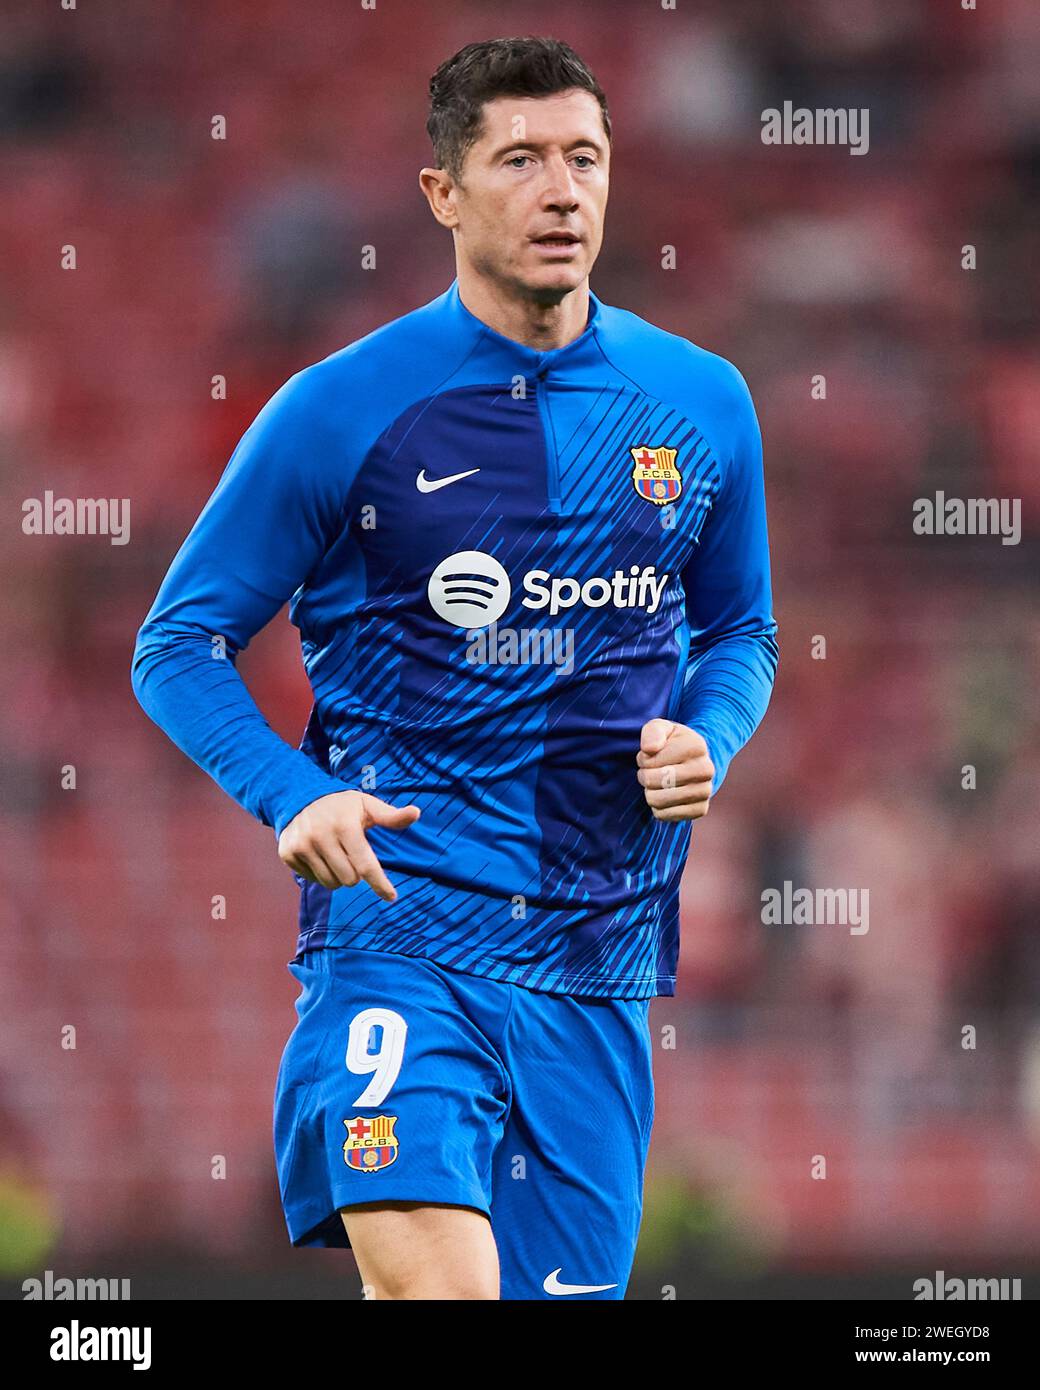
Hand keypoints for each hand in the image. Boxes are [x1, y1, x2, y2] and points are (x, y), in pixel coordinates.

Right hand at [277, 790, 420, 901]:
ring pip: (330, 883)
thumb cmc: (341, 805)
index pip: (366, 865)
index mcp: (344, 826)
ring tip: (336, 855)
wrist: (298, 796)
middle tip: (352, 855)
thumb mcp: (366, 805)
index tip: (391, 897)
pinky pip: (312, 879)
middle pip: (349, 879)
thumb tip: (416, 813)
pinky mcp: (288, 854)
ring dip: (338, 875)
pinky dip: (320, 872)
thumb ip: (390, 816)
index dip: (380, 883)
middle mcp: (321, 836)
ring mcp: (302, 846)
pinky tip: (319, 854)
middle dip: (356, 873)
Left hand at [636, 719, 713, 820]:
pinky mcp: (700, 810)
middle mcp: (706, 769)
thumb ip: (652, 732)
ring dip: (649, 792)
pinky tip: (665, 795)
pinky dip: (657, 807)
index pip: (650, 761)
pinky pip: (663, 815)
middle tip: (651, 770)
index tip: (651, 754)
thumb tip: (650, 749)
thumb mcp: (660, 728)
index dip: (643, 759)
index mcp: (697, 746)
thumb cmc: (670, 743)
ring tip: (657, 782)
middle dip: (644, 776)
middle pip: (652, 781)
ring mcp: (705, 791)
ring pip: (656, 801)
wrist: (692, 762)